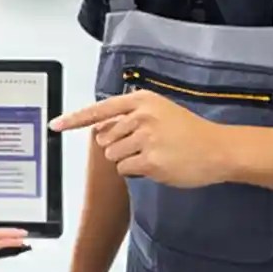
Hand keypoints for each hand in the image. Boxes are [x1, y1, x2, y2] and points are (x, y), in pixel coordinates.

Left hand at [50, 90, 235, 188]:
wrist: (217, 149)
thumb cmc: (188, 131)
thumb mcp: (160, 111)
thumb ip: (130, 115)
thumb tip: (100, 130)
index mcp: (141, 100)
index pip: (99, 110)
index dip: (74, 119)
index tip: (55, 124)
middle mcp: (141, 116)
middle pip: (104, 138)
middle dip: (118, 146)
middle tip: (145, 145)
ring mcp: (145, 138)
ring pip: (113, 155)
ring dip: (127, 160)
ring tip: (154, 153)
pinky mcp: (150, 160)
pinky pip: (125, 169)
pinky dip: (136, 170)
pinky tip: (157, 164)